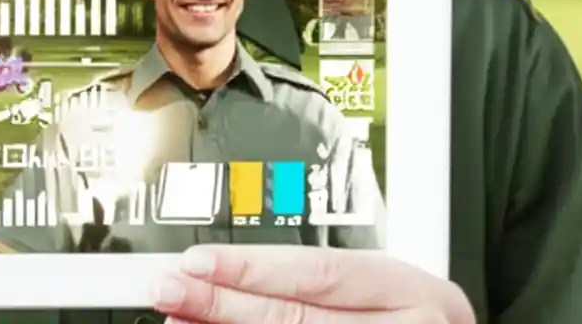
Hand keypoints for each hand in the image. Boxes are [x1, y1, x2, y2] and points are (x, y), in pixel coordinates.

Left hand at [152, 245, 474, 323]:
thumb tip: (221, 275)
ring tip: (180, 321)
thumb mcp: (383, 297)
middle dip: (223, 302)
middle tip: (170, 289)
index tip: (197, 262)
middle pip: (297, 317)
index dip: (252, 268)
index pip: (318, 272)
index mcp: (412, 293)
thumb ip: (312, 288)